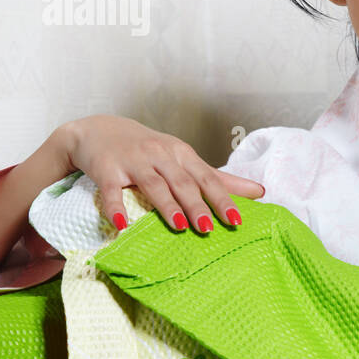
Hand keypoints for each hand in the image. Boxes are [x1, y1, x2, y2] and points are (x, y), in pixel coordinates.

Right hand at [56, 115, 265, 233]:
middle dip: (197, 205)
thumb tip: (259, 191)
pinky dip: (116, 208)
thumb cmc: (149, 149)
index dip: (222, 198)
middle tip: (209, 228)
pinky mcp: (107, 170)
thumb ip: (219, 178)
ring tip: (179, 226)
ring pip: (153, 184)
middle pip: (182, 182)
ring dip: (166, 205)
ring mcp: (133, 161)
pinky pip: (112, 191)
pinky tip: (123, 226)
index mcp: (182, 154)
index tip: (236, 220)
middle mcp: (160, 155)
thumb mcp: (184, 158)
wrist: (99, 130)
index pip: (207, 178)